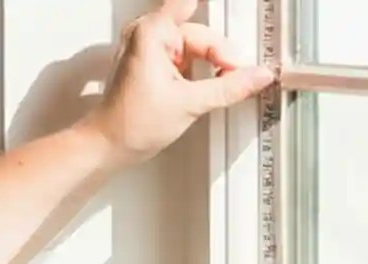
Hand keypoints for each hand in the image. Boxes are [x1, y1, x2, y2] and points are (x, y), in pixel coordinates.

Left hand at [87, 0, 275, 164]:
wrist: (110, 145)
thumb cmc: (132, 122)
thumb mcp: (190, 103)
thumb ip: (229, 87)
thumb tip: (258, 75)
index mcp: (152, 32)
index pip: (189, 4)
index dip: (213, 8)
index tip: (239, 13)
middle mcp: (148, 35)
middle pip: (199, 34)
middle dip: (221, 54)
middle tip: (240, 74)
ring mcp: (150, 50)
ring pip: (194, 47)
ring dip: (212, 63)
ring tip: (228, 81)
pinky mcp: (153, 65)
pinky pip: (185, 58)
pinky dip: (201, 70)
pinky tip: (211, 87)